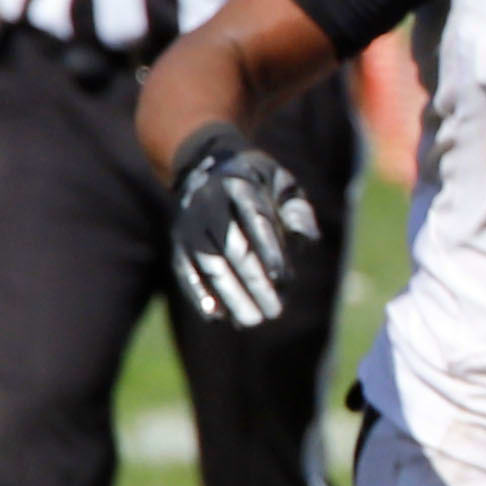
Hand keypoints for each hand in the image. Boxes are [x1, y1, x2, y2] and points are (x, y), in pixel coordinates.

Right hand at [164, 121, 317, 326]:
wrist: (206, 165)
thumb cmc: (258, 182)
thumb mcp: (282, 184)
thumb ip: (298, 211)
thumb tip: (307, 241)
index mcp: (241, 185)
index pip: (256, 220)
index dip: (269, 250)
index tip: (283, 279)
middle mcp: (210, 203)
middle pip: (232, 247)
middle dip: (253, 282)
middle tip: (275, 312)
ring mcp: (190, 223)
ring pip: (208, 263)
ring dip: (229, 295)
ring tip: (251, 320)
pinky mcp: (178, 241)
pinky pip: (185, 270)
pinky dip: (198, 294)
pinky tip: (217, 316)